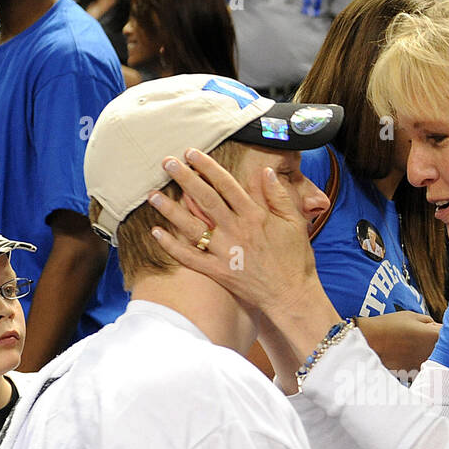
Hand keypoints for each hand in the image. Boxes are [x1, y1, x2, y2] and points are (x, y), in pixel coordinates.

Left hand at [148, 150, 321, 316]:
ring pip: (192, 227)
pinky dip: (172, 246)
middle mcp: (236, 231)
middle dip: (185, 179)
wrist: (291, 295)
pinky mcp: (218, 271)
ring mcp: (225, 252)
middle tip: (166, 162)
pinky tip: (156, 233)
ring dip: (170, 210)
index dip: (208, 167)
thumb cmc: (295, 258)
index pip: (226, 185)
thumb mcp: (294, 222)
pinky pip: (190, 258)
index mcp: (254, 216)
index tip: (192, 153)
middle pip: (205, 200)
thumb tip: (265, 171)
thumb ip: (278, 195)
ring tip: (152, 195)